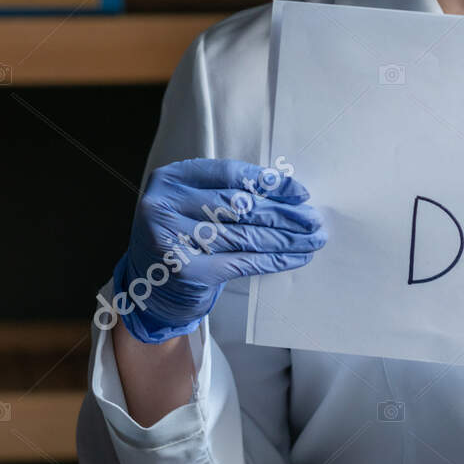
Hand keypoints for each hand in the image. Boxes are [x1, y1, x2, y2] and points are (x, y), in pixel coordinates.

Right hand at [110, 158, 324, 342]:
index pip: (230, 175)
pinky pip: (242, 262)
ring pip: (245, 235)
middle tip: (314, 219)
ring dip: (286, 238)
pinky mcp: (187, 270)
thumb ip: (226, 194)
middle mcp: (166, 205)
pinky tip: (296, 257)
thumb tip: (288, 194)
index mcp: (170, 179)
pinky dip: (274, 259)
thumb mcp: (193, 206)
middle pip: (240, 206)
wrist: (149, 289)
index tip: (300, 193)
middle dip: (284, 214)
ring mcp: (172, 238)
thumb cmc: (182, 239)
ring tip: (313, 239)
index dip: (269, 184)